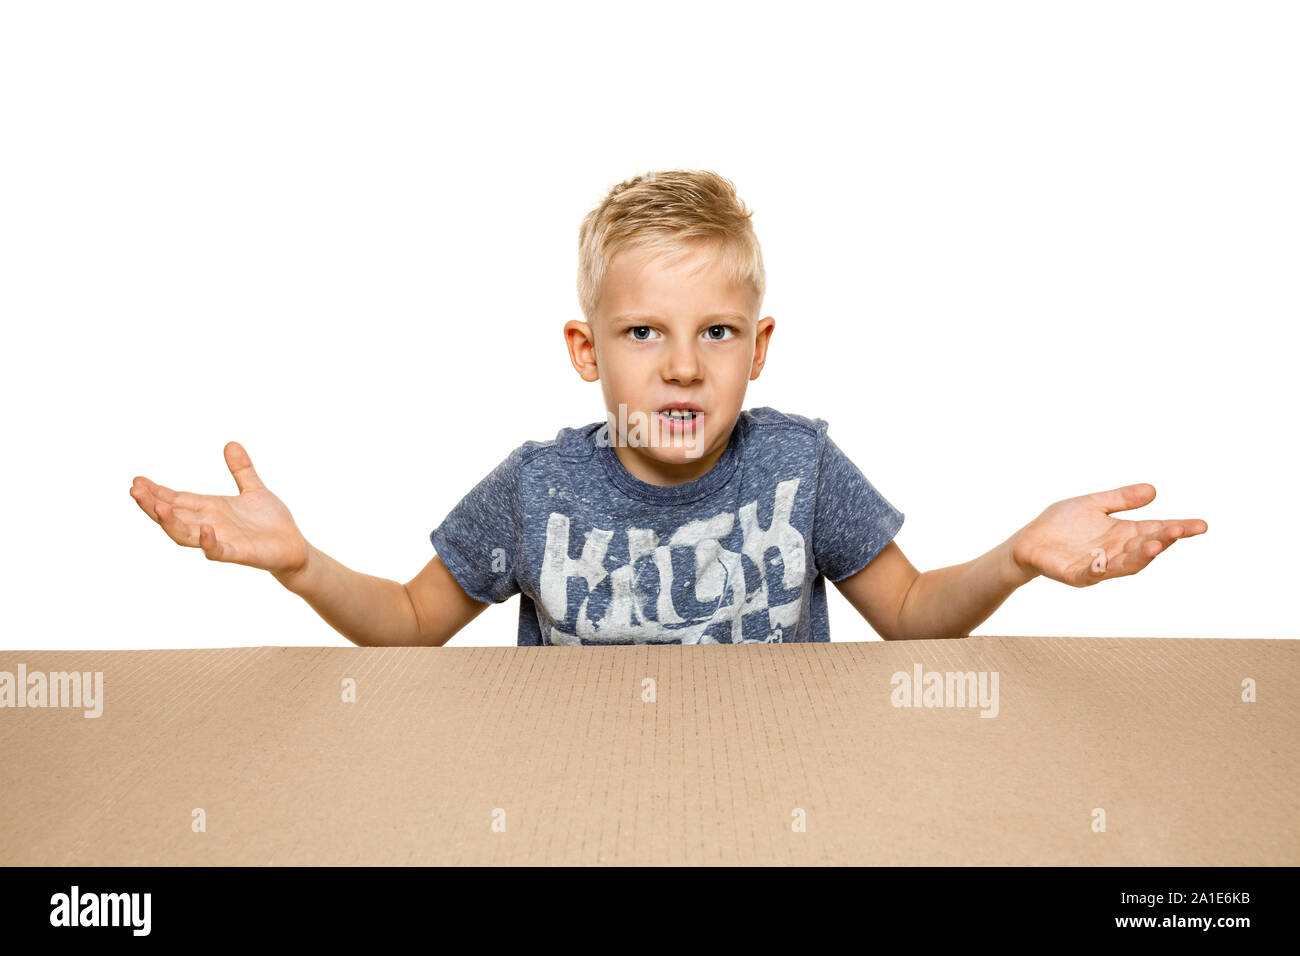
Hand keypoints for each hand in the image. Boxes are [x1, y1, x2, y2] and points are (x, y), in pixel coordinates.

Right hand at [130, 441, 309, 576]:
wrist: (294, 547)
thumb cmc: (271, 522)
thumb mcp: (254, 489)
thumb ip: (242, 469)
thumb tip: (230, 443)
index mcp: (211, 509)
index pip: (176, 499)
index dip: (156, 491)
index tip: (136, 480)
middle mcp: (210, 525)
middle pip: (173, 516)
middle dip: (152, 505)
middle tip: (134, 491)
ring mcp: (221, 541)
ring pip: (186, 536)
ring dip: (170, 523)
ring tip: (157, 508)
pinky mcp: (238, 554)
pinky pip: (217, 551)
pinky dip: (209, 542)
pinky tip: (205, 529)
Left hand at [1011, 483, 1206, 587]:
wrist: (1029, 540)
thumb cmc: (1062, 523)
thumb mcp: (1094, 504)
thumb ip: (1121, 499)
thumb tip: (1154, 490)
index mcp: (1123, 533)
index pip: (1156, 530)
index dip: (1179, 529)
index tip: (1202, 525)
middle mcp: (1116, 551)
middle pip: (1146, 547)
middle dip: (1163, 539)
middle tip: (1179, 530)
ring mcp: (1097, 565)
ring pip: (1125, 564)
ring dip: (1140, 556)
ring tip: (1155, 545)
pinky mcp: (1076, 574)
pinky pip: (1090, 574)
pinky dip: (1099, 569)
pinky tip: (1104, 561)